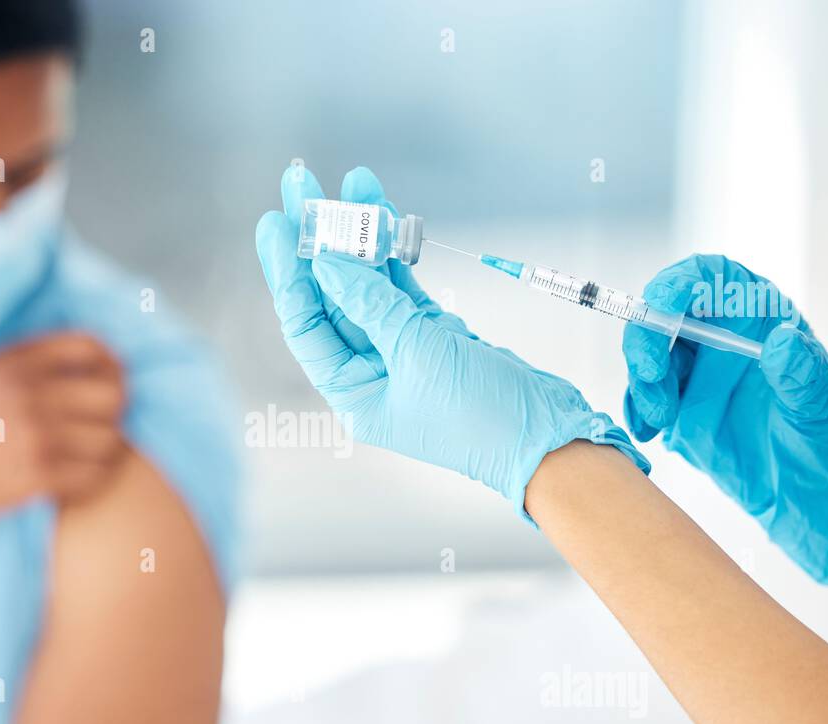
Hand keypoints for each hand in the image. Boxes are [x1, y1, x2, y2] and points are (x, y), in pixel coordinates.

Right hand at [0, 332, 126, 523]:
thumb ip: (32, 360)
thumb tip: (96, 358)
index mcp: (15, 361)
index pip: (90, 345)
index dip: (110, 363)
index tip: (108, 381)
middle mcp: (28, 393)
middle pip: (113, 393)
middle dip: (116, 409)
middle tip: (103, 423)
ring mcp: (34, 436)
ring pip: (110, 438)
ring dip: (105, 449)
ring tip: (87, 454)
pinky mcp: (36, 477)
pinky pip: (95, 476)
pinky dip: (92, 479)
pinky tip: (76, 478)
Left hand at [255, 165, 646, 512]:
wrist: (549, 436)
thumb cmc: (481, 414)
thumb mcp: (417, 352)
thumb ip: (371, 303)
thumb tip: (327, 262)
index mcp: (353, 394)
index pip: (305, 324)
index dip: (289, 271)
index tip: (278, 220)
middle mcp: (370, 374)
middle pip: (332, 298)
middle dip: (318, 241)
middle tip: (301, 183)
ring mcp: (404, 353)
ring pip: (370, 286)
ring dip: (359, 236)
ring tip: (350, 184)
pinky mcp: (437, 338)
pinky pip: (404, 289)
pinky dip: (394, 254)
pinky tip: (381, 214)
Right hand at [622, 253, 827, 582]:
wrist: (826, 494)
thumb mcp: (827, 403)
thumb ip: (803, 373)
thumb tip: (778, 340)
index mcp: (756, 316)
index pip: (707, 278)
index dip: (678, 285)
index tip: (663, 311)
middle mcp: (720, 337)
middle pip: (662, 316)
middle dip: (646, 342)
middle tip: (649, 378)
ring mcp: (698, 375)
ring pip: (648, 359)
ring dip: (642, 385)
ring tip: (661, 419)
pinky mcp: (682, 411)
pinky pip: (645, 400)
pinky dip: (637, 412)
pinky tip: (647, 431)